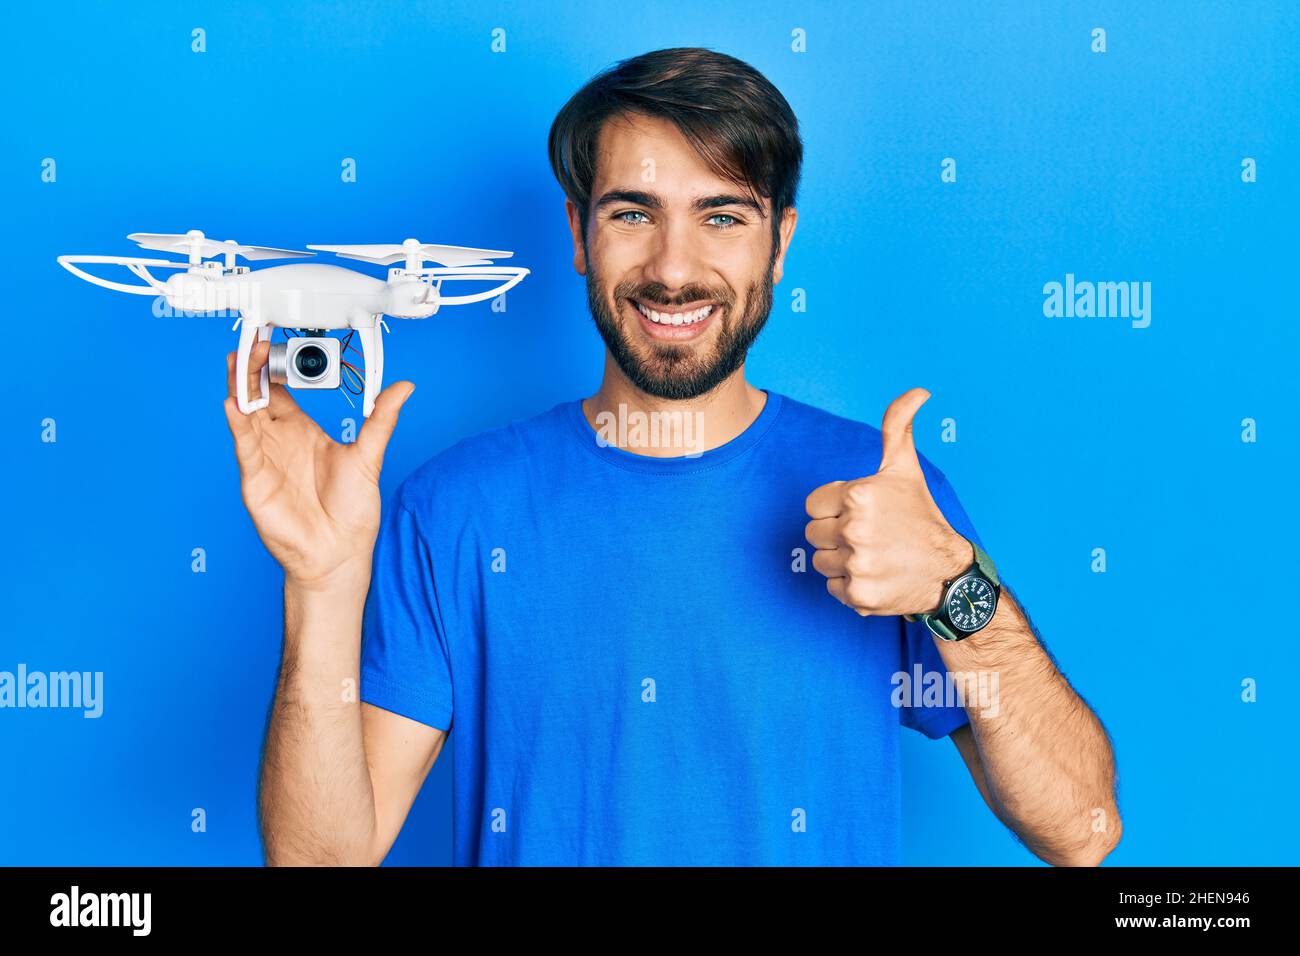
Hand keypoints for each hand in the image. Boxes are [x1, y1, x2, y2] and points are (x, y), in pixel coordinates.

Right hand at [223, 340, 414, 591]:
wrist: (338, 554)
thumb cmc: (350, 512)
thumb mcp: (369, 457)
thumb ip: (382, 420)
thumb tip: (404, 388)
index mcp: (302, 432)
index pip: (281, 391)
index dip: (275, 366)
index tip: (274, 340)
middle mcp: (279, 441)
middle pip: (258, 396)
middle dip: (252, 368)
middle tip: (253, 341)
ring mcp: (264, 459)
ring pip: (245, 415)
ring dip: (241, 388)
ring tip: (238, 361)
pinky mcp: (256, 480)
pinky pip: (244, 447)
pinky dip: (239, 425)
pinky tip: (236, 404)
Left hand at [804, 387, 970, 616]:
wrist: (948, 573)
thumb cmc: (920, 517)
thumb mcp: (905, 469)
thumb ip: (898, 426)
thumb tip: (919, 391)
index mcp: (859, 494)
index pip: (813, 505)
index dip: (833, 509)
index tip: (859, 513)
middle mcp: (855, 529)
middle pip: (813, 533)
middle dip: (835, 534)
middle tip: (869, 535)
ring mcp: (857, 563)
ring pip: (820, 560)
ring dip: (841, 560)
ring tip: (872, 555)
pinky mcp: (857, 595)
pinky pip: (831, 587)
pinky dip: (849, 585)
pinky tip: (875, 575)